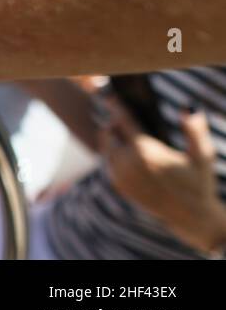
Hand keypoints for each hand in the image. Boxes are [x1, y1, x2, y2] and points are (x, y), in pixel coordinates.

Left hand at [103, 98, 225, 253]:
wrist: (188, 215)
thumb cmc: (198, 182)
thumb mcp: (203, 155)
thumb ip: (195, 130)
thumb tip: (189, 107)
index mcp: (145, 151)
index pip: (123, 121)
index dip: (115, 106)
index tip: (108, 95)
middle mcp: (127, 163)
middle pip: (108, 132)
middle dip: (113, 123)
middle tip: (120, 115)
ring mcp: (120, 175)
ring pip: (106, 148)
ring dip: (111, 138)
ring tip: (121, 130)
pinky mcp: (118, 186)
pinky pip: (108, 163)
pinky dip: (112, 153)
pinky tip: (123, 148)